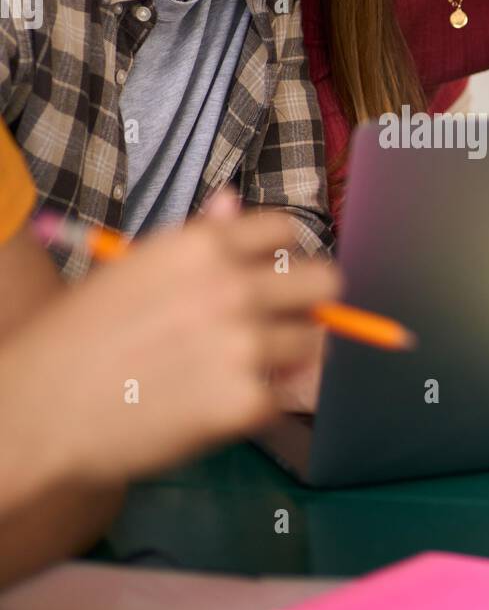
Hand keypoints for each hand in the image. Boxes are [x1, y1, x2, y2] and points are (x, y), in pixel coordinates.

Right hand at [0, 198, 341, 495]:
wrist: (43, 408)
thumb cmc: (79, 336)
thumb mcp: (135, 266)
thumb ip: (197, 237)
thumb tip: (232, 201)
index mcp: (205, 245)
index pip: (287, 231)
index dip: (280, 257)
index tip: (268, 277)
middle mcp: (234, 287)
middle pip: (323, 282)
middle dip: (305, 302)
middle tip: (275, 325)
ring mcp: (246, 345)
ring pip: (309, 343)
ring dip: (282, 357)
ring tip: (230, 370)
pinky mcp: (248, 402)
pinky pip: (280, 398)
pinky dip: (254, 405)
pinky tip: (209, 405)